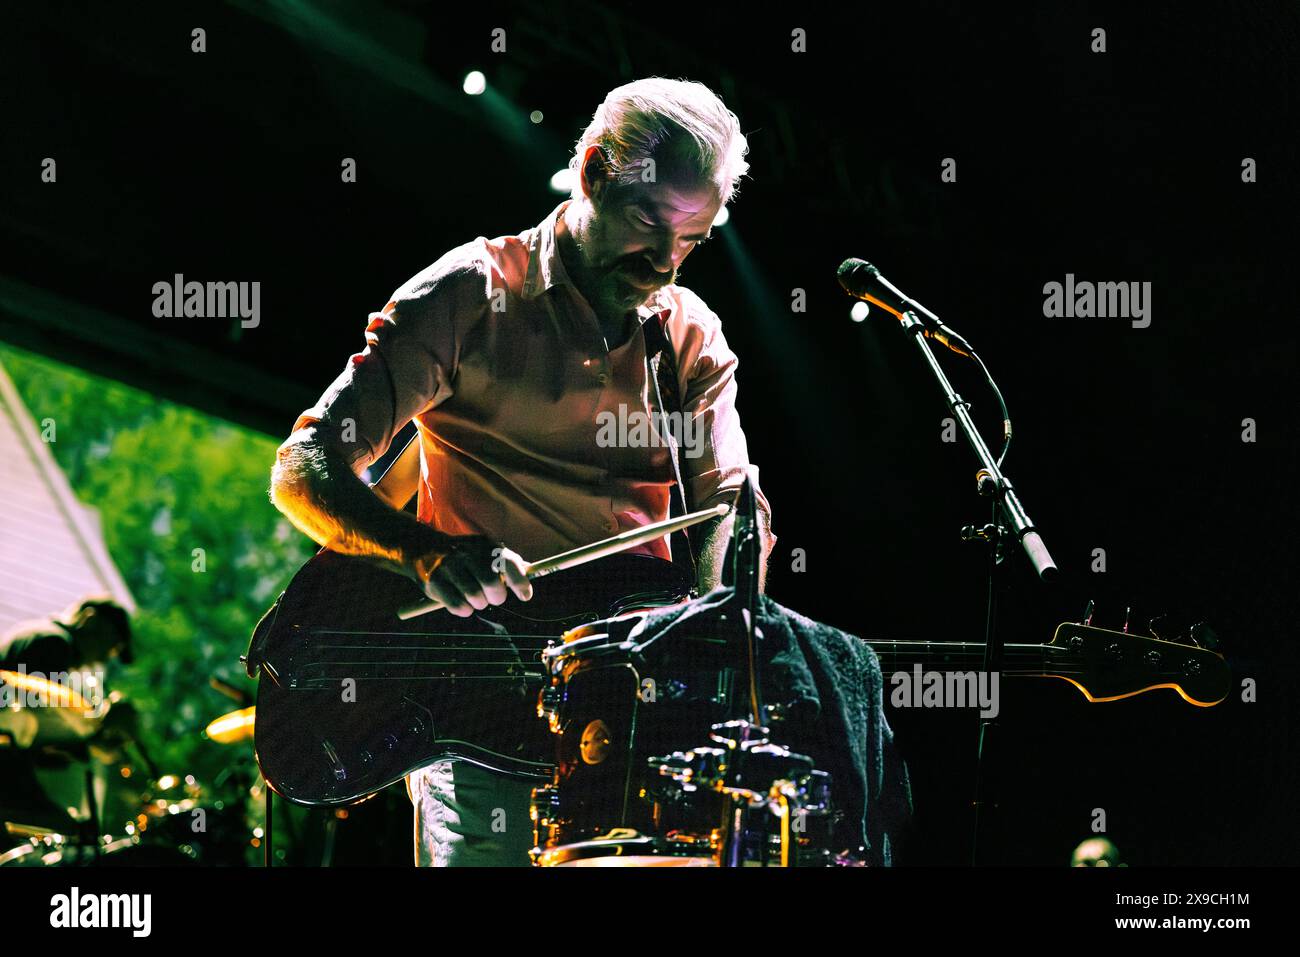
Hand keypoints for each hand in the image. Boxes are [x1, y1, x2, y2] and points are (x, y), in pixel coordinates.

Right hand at [406, 532, 531, 616]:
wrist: (425, 548)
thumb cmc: (465, 555)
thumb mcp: (486, 550)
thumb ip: (508, 562)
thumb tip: (530, 572)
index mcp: (485, 546)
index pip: (509, 564)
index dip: (521, 584)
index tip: (525, 595)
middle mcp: (468, 554)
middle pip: (492, 586)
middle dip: (496, 597)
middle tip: (492, 596)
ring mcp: (450, 567)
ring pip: (476, 599)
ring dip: (479, 603)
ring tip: (474, 597)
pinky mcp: (436, 582)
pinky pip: (458, 607)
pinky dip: (465, 610)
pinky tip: (462, 602)